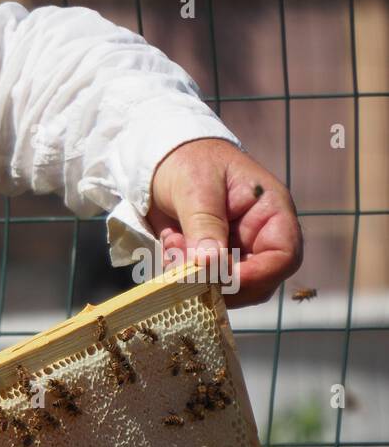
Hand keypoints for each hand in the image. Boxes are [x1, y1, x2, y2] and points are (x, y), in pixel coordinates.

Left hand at [149, 138, 303, 306]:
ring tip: (174, 243)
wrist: (163, 159)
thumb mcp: (197, 188)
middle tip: (186, 263)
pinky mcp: (209, 260)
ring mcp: (234, 251)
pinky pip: (199, 282)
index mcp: (270, 213)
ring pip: (226, 287)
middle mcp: (258, 237)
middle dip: (220, 282)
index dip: (258, 275)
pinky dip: (182, 272)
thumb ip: (205, 225)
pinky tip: (170, 243)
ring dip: (196, 276)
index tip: (222, 278)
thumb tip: (210, 265)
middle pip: (258, 282)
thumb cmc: (190, 162)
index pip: (284, 256)